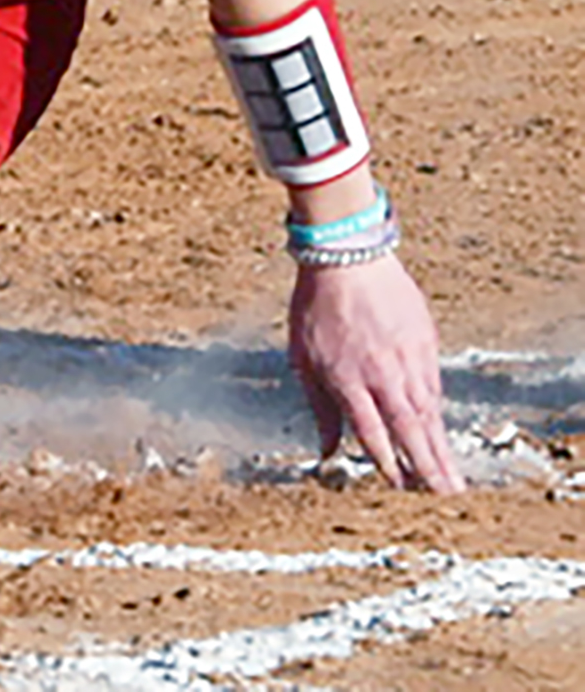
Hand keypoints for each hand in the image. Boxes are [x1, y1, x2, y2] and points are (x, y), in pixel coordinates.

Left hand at [288, 257, 462, 490]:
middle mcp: (382, 374)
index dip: (387, 463)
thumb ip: (320, 406)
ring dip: (440, 448)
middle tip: (445, 498)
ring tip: (453, 479)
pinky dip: (439, 414)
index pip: (372, 432)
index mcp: (348, 378)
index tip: (399, 487)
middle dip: (427, 466)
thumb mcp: (303, 357)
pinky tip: (443, 434)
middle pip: (409, 429)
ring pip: (428, 413)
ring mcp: (407, 359)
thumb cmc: (315, 306)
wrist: (346, 258)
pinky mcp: (425, 344)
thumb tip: (325, 449)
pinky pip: (434, 387)